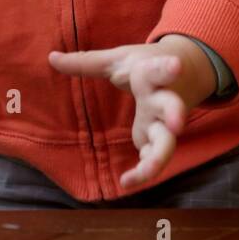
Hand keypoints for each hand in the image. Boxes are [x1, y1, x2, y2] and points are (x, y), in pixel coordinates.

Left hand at [49, 39, 212, 189]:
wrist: (187, 70)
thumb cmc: (145, 65)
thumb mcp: (117, 60)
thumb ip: (86, 62)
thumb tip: (51, 57)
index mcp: (151, 74)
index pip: (159, 70)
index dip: (167, 69)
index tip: (175, 66)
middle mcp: (163, 98)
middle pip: (172, 107)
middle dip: (174, 114)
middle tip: (176, 123)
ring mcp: (165, 121)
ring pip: (168, 141)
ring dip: (159, 156)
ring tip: (147, 172)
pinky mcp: (160, 138)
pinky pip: (155, 157)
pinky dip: (144, 171)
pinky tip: (127, 181)